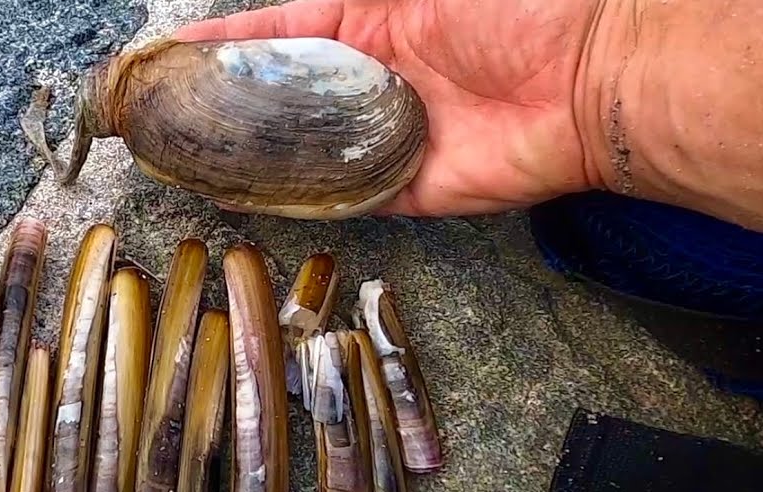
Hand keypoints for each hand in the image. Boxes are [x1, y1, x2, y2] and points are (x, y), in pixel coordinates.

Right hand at [173, 0, 610, 217]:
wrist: (597, 78)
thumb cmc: (522, 7)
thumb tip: (313, 1)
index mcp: (371, 22)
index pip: (278, 33)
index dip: (224, 44)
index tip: (172, 55)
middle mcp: (370, 81)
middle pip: (282, 97)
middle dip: (226, 106)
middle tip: (165, 119)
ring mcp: (385, 138)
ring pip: (301, 152)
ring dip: (249, 158)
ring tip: (187, 163)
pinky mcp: (407, 189)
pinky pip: (342, 199)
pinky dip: (298, 201)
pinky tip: (247, 200)